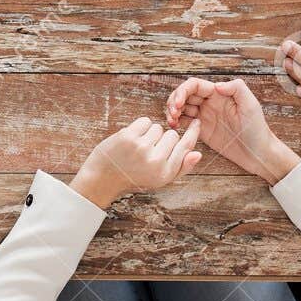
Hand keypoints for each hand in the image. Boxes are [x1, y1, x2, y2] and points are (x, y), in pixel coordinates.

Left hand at [69, 117, 201, 207]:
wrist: (103, 177)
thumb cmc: (134, 177)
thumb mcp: (159, 179)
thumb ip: (181, 168)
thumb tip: (198, 153)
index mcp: (165, 173)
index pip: (186, 148)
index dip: (193, 133)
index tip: (197, 122)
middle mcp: (155, 161)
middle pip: (172, 135)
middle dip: (163, 139)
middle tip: (148, 151)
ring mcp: (141, 147)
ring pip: (158, 127)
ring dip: (150, 133)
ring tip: (138, 147)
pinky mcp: (128, 136)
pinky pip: (145, 121)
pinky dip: (140, 127)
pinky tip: (132, 139)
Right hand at [166, 78, 299, 184]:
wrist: (258, 153)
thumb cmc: (257, 129)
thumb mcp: (251, 105)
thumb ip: (236, 89)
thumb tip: (216, 85)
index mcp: (219, 94)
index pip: (194, 85)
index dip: (182, 91)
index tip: (179, 103)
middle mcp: (209, 102)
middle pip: (184, 94)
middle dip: (174, 101)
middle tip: (173, 114)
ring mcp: (204, 116)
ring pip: (181, 107)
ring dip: (172, 111)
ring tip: (172, 122)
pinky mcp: (201, 130)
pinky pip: (184, 122)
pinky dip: (176, 122)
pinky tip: (175, 128)